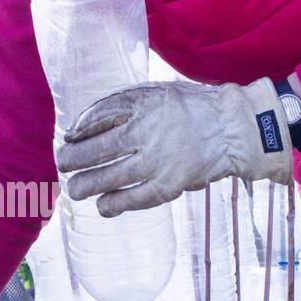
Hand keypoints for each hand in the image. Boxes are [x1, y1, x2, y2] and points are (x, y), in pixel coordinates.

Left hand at [56, 76, 292, 216]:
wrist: (236, 128)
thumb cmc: (196, 109)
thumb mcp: (160, 93)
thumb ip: (128, 104)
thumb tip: (89, 122)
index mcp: (144, 106)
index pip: (99, 118)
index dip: (80, 130)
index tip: (70, 137)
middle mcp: (147, 133)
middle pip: (98, 149)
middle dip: (74, 159)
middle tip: (63, 165)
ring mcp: (157, 160)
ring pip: (111, 177)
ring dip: (87, 185)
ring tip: (74, 190)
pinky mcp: (169, 184)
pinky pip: (135, 198)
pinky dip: (115, 204)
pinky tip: (102, 207)